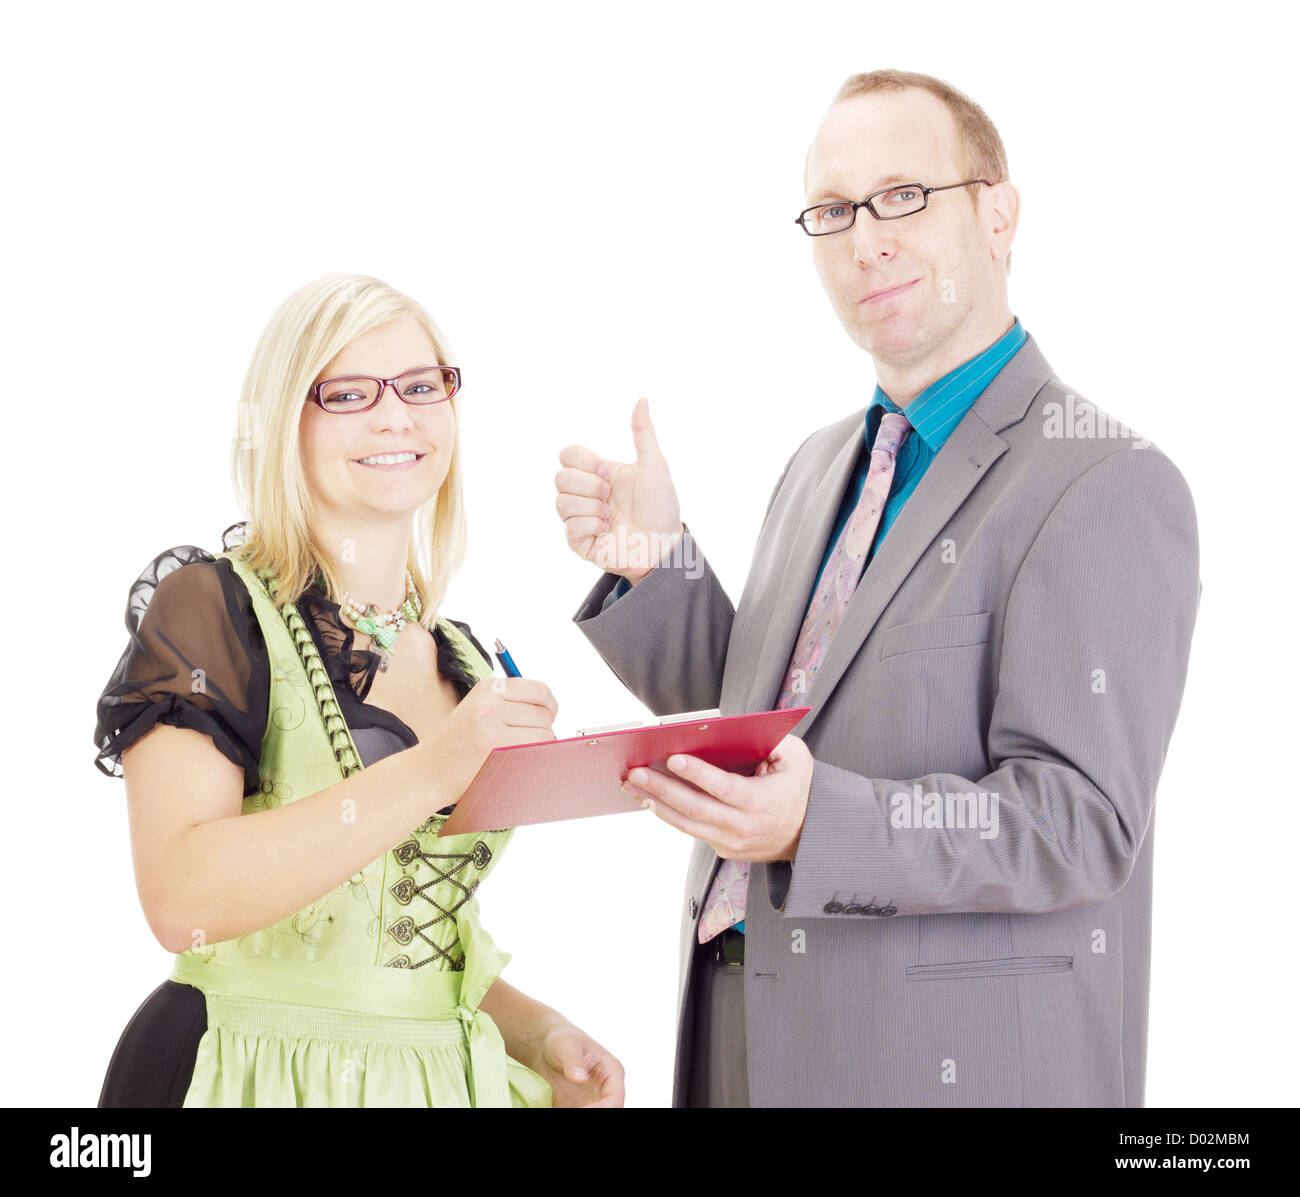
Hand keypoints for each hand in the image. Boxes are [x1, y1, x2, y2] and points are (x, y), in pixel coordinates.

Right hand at [433, 677, 557, 801]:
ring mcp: (493, 727)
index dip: (549, 706)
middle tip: (524, 741)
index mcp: (488, 688)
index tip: (546, 717)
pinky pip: (534, 752)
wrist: (428, 770)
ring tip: (516, 752)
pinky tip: (515, 762)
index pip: (539, 690)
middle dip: (542, 729)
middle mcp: (490, 703)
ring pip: (544, 734)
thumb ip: (511, 703)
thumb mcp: (478, 708)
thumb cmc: (457, 743)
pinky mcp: (496, 751)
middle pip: (545, 714)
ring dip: (538, 746)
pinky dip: (533, 759)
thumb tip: (551, 707)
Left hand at [531, 1022, 625, 1107]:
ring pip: (594, 1115)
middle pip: (608, 1111)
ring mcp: (593, 1102)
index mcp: (612, 1071)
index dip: (603, 1109)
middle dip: (591, 1114)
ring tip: (560, 1106)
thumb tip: (580, 1078)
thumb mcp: (565, 1043)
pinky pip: (576, 1116)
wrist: (547, 1048)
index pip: (615, 1098)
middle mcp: (606, 1090)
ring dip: (580, 1117)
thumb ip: (573, 1060)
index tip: (583, 1110)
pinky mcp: (579, 1108)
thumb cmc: (561, 1039)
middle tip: (568, 1110)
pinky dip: (567, 1116)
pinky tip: (554, 1107)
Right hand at [556, 396, 683, 582]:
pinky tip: (608, 530)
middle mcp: (585, 494)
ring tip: (612, 516)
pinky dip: (592, 525)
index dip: (584, 461)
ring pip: (561, 502)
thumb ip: (643, 433)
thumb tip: (642, 399)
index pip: (567, 455)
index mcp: (597, 474)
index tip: (608, 471)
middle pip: (559, 477)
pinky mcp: (579, 542)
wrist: (665, 544)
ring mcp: (580, 518)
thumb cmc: (662, 507)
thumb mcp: (654, 465)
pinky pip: (570, 527)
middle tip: (610, 495)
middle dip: (589, 485)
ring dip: (592, 507)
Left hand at [621, 734, 813, 860]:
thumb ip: (773, 740)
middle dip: (661, 788)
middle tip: (635, 771)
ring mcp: (731, 842)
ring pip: (686, 824)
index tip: (673, 757)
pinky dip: (668, 814)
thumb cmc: (798, 788)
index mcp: (761, 802)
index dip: (697, 773)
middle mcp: (743, 827)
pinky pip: (691, 830)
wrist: (810, 834)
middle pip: (695, 809)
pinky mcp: (723, 848)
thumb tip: (734, 728)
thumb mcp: (796, 758)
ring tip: (631, 785)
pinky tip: (648, 798)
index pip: (723, 788)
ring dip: (655, 804)